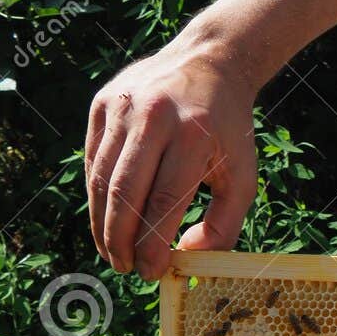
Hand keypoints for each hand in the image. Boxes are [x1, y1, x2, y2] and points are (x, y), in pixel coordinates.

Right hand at [85, 33, 261, 279]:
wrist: (209, 62)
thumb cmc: (228, 130)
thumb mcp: (243, 176)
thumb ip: (225, 224)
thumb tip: (186, 256)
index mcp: (193, 135)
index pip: (163, 202)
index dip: (152, 244)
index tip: (150, 273)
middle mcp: (153, 117)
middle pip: (124, 193)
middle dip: (120, 241)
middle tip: (125, 268)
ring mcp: (122, 107)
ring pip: (100, 178)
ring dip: (101, 224)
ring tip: (112, 253)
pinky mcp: (102, 103)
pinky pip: (93, 159)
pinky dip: (96, 195)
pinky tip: (106, 219)